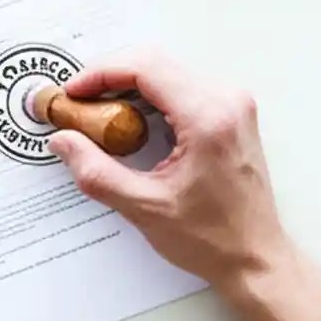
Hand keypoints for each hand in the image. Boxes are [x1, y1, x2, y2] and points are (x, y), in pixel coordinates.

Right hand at [48, 50, 285, 288]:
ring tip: (98, 114)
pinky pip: (182, 85)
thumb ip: (96, 172)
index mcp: (208, 118)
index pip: (145, 67)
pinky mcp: (231, 113)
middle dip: (109, 76)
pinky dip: (149, 94)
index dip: (100, 73)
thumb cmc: (213, 239)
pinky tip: (129, 119)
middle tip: (78, 104)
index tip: (73, 93)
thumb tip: (63, 141)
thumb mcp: (144, 209)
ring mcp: (233, 104)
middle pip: (154, 61)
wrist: (257, 259)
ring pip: (167, 69)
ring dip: (128, 84)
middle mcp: (226, 101)